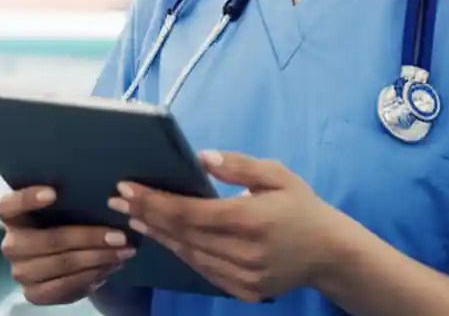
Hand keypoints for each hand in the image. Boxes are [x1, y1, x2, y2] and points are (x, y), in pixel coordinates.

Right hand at [0, 186, 137, 305]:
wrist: (64, 255)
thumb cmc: (66, 220)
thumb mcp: (67, 206)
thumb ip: (75, 197)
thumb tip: (115, 190)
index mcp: (13, 216)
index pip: (9, 206)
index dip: (28, 199)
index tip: (53, 192)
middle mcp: (11, 245)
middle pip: (49, 240)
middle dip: (89, 237)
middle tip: (120, 236)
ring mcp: (20, 271)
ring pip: (62, 264)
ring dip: (98, 258)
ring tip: (124, 251)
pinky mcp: (33, 293)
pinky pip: (65, 286)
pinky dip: (92, 276)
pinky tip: (111, 266)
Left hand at [109, 151, 350, 302]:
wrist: (330, 253)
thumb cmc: (302, 207)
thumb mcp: (278, 175)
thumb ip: (239, 166)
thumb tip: (201, 158)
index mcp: (250, 220)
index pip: (188, 212)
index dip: (153, 201)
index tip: (127, 188)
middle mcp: (243, 252)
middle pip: (182, 235)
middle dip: (146, 216)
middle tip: (119, 201)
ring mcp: (243, 276)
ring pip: (189, 256)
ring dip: (160, 236)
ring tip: (136, 219)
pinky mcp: (244, 291)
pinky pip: (204, 271)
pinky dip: (183, 254)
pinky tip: (168, 239)